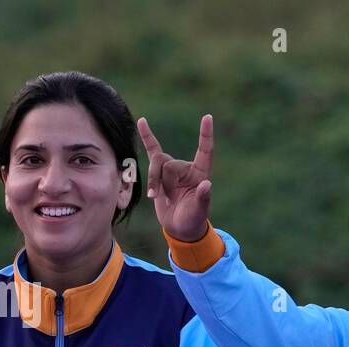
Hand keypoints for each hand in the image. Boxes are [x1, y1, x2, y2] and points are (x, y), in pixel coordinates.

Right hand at [137, 114, 213, 241]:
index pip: (205, 151)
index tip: (207, 117)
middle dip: (164, 184)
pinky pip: (152, 149)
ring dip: (153, 181)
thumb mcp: (198, 212)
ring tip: (154, 197)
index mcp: (201, 174)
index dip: (206, 135)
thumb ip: (202, 199)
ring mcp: (173, 168)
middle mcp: (187, 168)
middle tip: (169, 200)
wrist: (179, 227)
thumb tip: (207, 185)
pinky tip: (141, 121)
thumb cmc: (192, 220)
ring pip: (157, 162)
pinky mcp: (160, 171)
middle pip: (169, 164)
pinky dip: (147, 136)